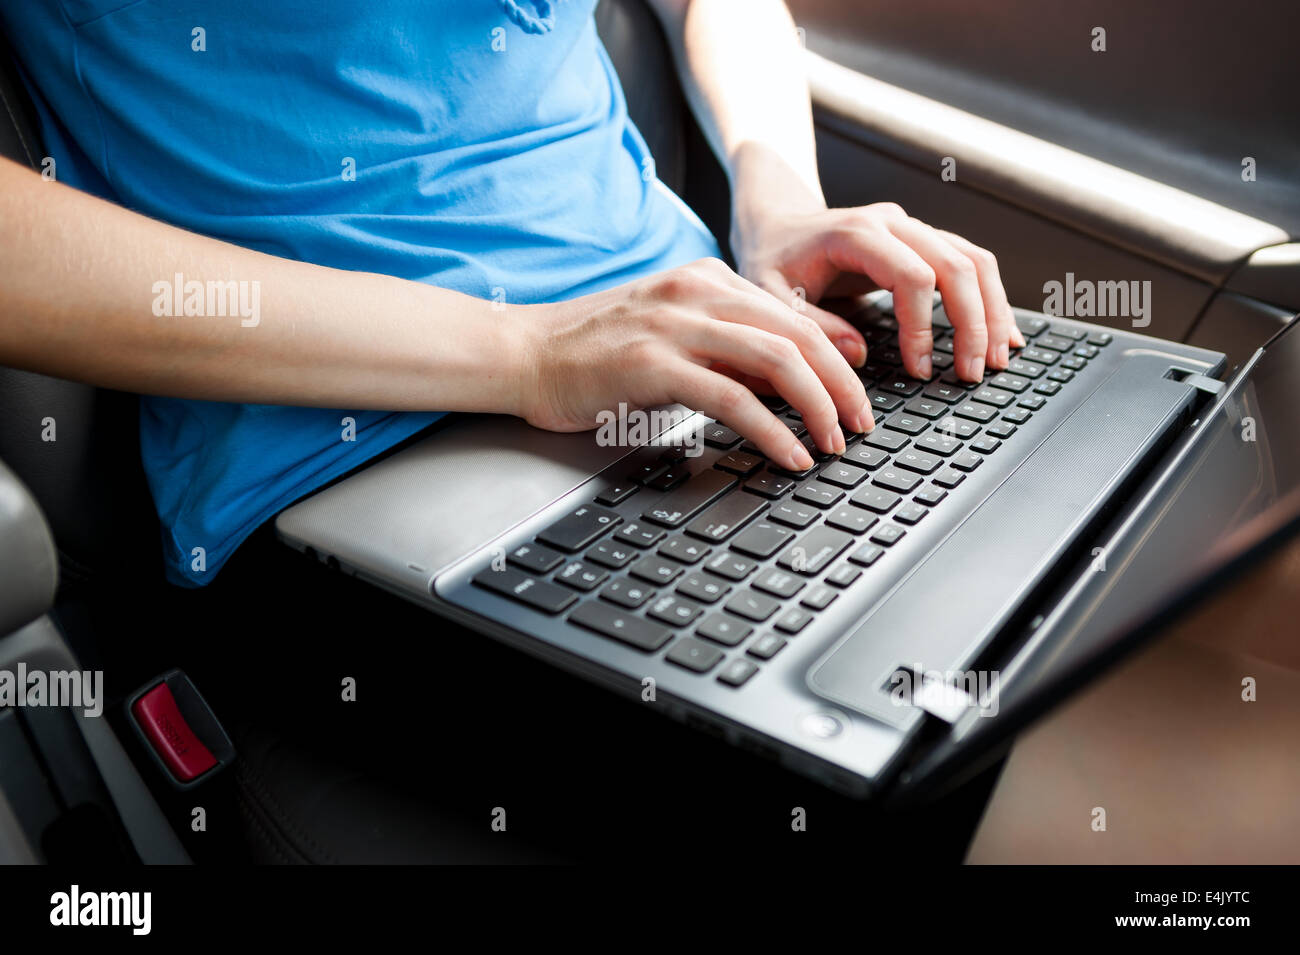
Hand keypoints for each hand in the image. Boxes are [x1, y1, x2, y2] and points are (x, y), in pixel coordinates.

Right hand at [514, 258, 872, 470]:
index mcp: (707, 279)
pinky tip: (790, 454)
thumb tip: (794, 381)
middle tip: (861, 424)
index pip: (793, 315)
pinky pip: (732, 398)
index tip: (858, 393)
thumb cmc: (594, 351)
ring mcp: (675, 324)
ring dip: (818, 406)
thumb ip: (731, 351)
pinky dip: (773, 430)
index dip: (838, 356)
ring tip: (835, 442)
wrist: (523, 352)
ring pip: (776, 359)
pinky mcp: (653, 364)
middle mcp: (698, 291)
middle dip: (842, 384)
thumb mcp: (674, 336)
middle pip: (798, 334)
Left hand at [733, 201, 1025, 381]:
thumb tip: (858, 356)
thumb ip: (811, 325)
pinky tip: (1002, 330)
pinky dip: (990, 296)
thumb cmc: (771, 261)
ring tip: (1000, 358)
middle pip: (956, 265)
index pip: (912, 276)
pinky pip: (970, 262)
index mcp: (855, 233)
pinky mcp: (923, 240)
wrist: (777, 224)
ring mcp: (912, 227)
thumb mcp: (771, 298)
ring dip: (992, 310)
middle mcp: (893, 221)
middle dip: (972, 323)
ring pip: (973, 260)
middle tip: (975, 372)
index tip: (919, 370)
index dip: (923, 326)